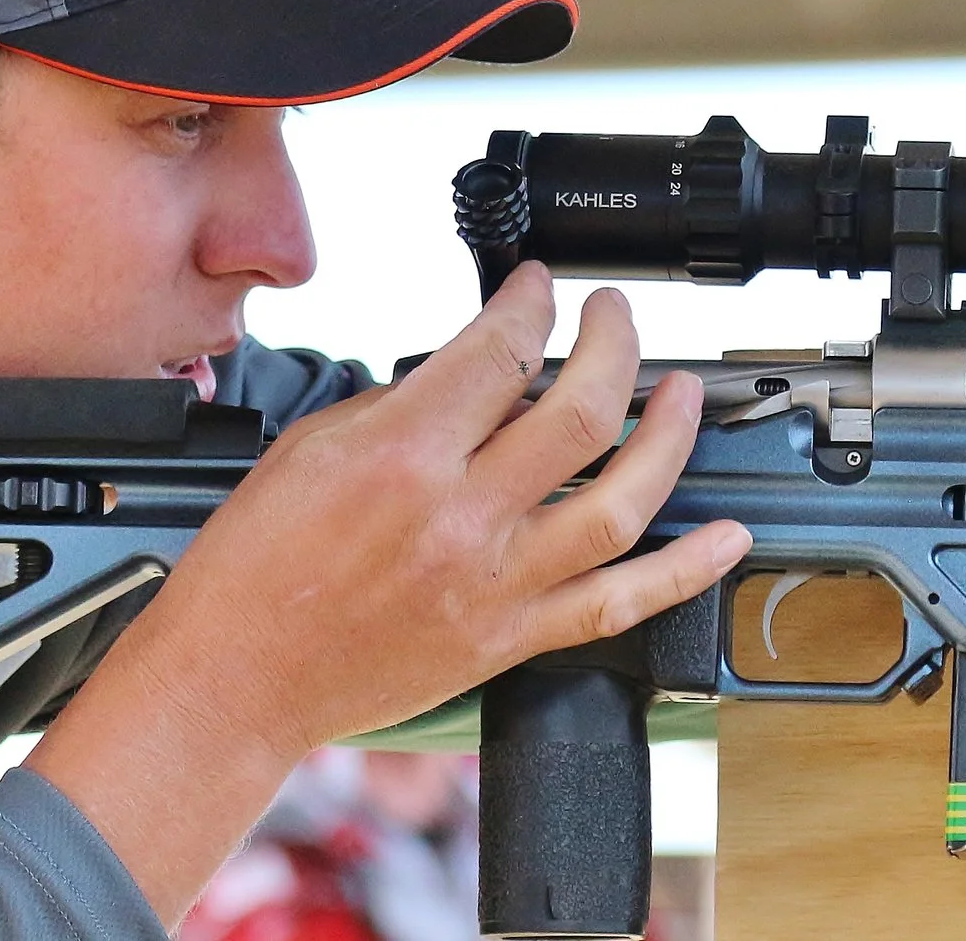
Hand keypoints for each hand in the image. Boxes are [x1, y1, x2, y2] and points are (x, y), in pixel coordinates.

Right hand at [30, 262, 745, 922]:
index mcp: (401, 455)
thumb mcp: (312, 446)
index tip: (538, 288)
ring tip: (682, 394)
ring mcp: (495, 582)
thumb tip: (477, 366)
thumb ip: (405, 401)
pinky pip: (619, 605)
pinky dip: (685, 572)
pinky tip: (728, 538)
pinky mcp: (511, 637)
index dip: (531, 301)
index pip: (500, 350)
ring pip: (620, 502)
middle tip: (615, 317)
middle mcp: (459, 517)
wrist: (237, 677)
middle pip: (582, 412)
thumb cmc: (257, 568)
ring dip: (668, 438)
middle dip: (614, 343)